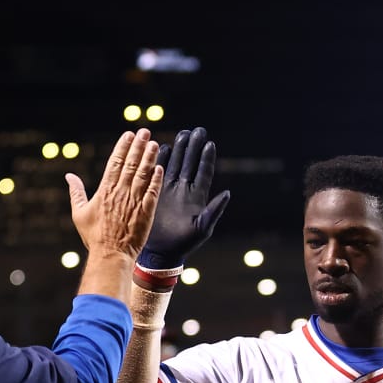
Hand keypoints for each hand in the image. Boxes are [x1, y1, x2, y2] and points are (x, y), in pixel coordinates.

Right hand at [66, 129, 162, 262]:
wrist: (111, 255)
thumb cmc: (94, 236)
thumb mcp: (79, 213)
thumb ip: (76, 192)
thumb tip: (69, 176)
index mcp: (104, 190)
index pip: (115, 163)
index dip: (123, 147)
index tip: (129, 135)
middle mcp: (120, 192)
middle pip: (131, 164)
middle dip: (138, 146)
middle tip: (145, 132)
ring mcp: (134, 201)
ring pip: (143, 174)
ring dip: (149, 158)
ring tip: (155, 144)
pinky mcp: (146, 212)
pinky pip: (153, 192)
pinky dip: (156, 179)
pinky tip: (161, 167)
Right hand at [137, 127, 231, 272]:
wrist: (162, 251)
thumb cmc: (185, 243)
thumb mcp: (203, 228)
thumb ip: (214, 210)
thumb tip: (228, 193)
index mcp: (198, 197)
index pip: (204, 172)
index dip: (207, 158)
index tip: (210, 143)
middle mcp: (184, 190)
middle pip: (190, 163)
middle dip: (193, 147)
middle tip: (197, 130)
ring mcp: (169, 189)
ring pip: (175, 164)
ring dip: (178, 149)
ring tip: (182, 133)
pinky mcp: (155, 192)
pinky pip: (157, 172)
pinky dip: (159, 160)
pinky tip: (161, 147)